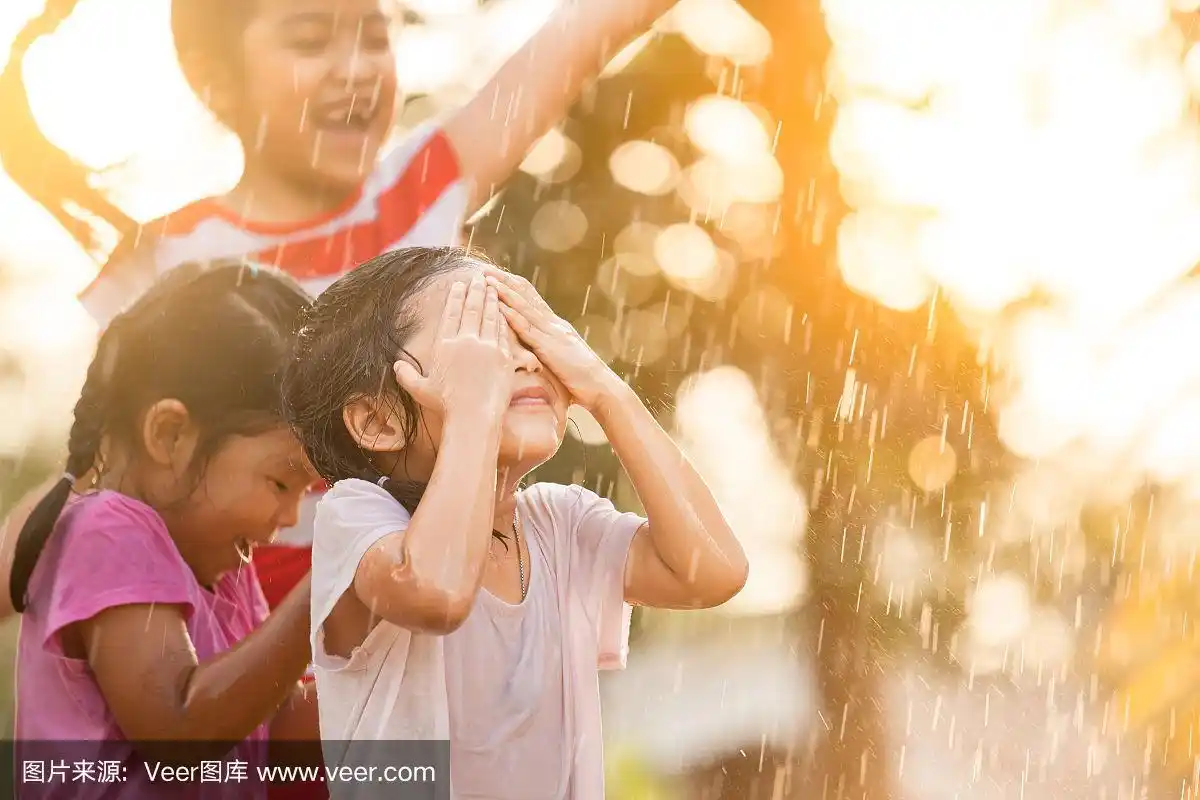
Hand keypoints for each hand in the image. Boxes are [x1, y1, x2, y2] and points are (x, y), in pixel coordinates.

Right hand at [394, 274, 513, 418]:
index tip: (459, 285)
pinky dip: (503, 317)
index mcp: (445, 345)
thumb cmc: (446, 407)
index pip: (451, 314)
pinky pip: (503, 331)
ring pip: (489, 316)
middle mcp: (465, 341)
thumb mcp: (420, 390)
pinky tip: (504, 310)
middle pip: (471, 309)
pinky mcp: (503, 356)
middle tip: (478, 278)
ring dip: (491, 299)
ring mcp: (486, 347)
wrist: (474, 417)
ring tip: (492, 287)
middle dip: (475, 290)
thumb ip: (407, 376)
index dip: (455, 297)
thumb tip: (396, 366)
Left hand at [483, 266, 622, 412]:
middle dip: (504, 281)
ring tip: (487, 280)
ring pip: (524, 307)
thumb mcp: (560, 354)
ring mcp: (551, 333)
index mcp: (554, 324)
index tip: (495, 274)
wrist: (600, 385)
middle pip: (525, 295)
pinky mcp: (549, 347)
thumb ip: (546, 345)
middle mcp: (553, 323)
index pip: (531, 297)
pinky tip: (499, 306)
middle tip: (484, 269)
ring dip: (504, 292)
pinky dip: (512, 315)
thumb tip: (531, 344)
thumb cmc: (580, 377)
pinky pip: (527, 329)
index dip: (512, 284)